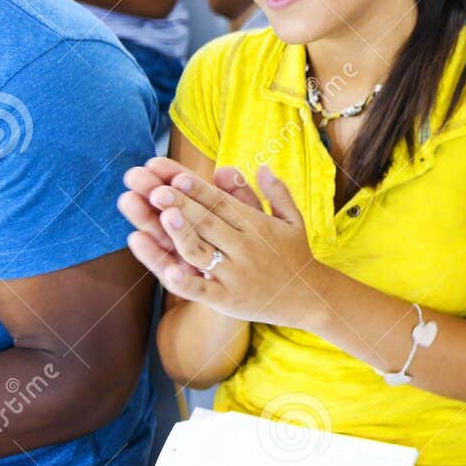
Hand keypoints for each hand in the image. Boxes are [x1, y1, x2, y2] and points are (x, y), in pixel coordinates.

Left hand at [120, 159, 322, 327]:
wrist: (309, 297)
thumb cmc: (295, 254)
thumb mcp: (293, 220)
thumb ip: (276, 193)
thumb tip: (262, 166)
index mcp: (257, 226)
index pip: (222, 204)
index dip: (199, 190)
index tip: (176, 176)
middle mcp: (245, 248)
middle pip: (208, 223)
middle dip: (183, 206)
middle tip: (156, 191)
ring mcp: (235, 275)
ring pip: (202, 253)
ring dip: (181, 235)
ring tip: (161, 218)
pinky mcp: (228, 300)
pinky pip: (202, 290)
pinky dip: (186, 281)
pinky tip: (168, 270)